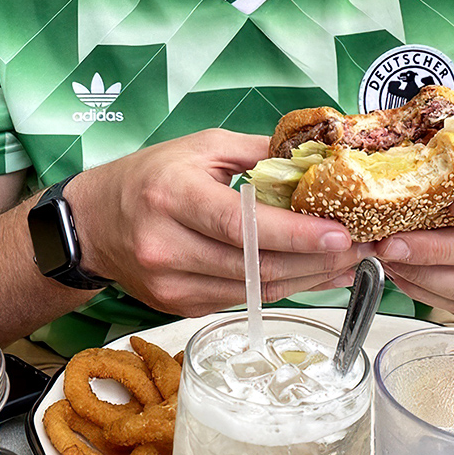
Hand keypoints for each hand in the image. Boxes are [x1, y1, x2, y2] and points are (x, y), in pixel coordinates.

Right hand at [68, 129, 361, 315]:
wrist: (93, 224)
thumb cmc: (149, 176)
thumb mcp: (200, 148)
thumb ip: (257, 152)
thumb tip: (313, 161)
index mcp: (171, 196)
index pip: (240, 225)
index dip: (294, 234)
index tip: (340, 234)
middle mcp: (166, 246)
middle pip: (254, 266)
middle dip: (314, 261)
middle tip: (360, 248)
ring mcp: (170, 284)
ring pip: (252, 291)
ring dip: (306, 280)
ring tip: (345, 264)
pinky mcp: (179, 306)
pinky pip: (240, 301)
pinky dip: (279, 289)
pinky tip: (308, 276)